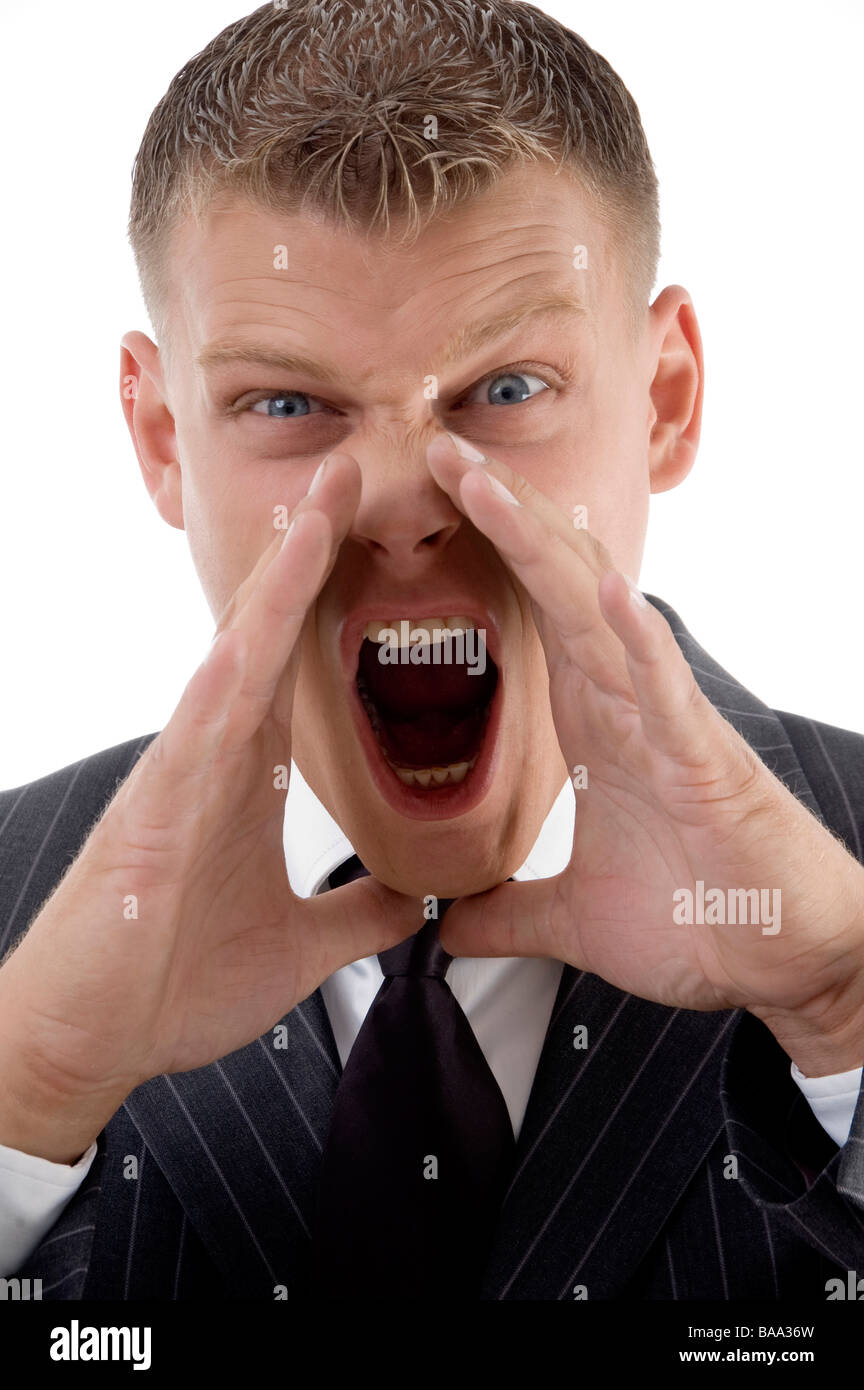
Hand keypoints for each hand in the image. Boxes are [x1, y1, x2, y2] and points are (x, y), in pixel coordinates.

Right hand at [0, 452, 419, 1158]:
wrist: (95, 1036)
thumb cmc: (175, 983)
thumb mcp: (301, 949)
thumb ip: (356, 914)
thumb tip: (413, 899)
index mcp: (248, 774)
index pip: (302, 665)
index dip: (337, 600)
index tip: (377, 539)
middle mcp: (216, 752)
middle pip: (272, 631)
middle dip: (313, 549)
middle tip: (355, 471)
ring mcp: (183, 768)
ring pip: (239, 651)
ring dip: (280, 578)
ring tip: (320, 503)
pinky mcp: (158, 802)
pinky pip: (202, 719)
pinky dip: (234, 663)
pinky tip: (259, 617)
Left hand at [426, 433, 863, 1072]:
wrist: (788, 961)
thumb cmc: (702, 918)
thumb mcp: (575, 920)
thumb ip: (508, 910)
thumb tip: (444, 922)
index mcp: (594, 720)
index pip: (531, 614)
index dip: (486, 554)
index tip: (430, 500)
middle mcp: (627, 702)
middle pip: (557, 587)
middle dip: (501, 517)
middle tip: (439, 450)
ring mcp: (668, 724)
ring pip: (600, 616)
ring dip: (544, 550)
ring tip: (487, 487)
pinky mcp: (706, 764)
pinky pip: (667, 693)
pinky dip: (638, 643)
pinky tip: (607, 595)